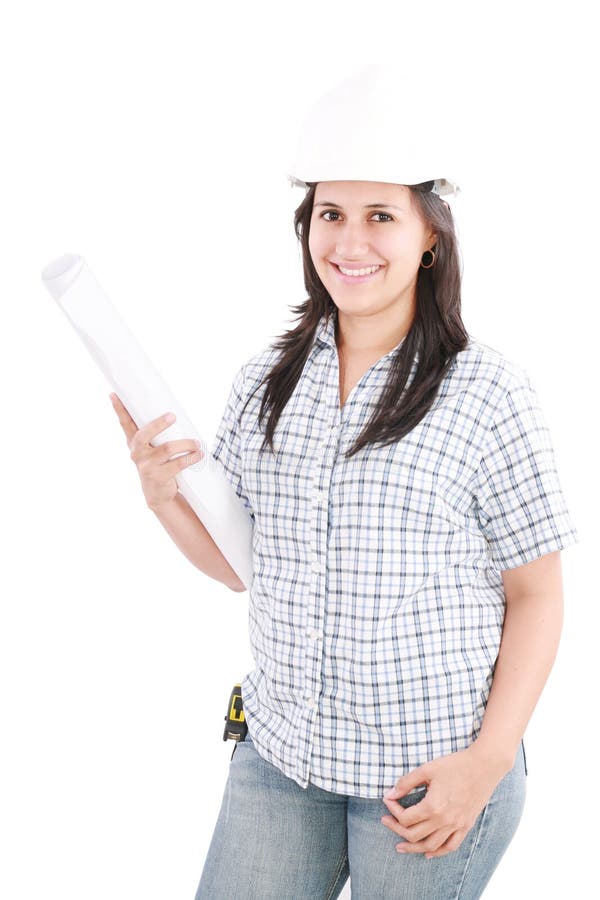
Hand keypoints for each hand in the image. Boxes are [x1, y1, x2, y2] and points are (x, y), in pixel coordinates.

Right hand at [109, 393, 203, 510]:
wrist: (158, 495)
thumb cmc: (158, 465)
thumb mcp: (152, 450)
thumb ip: (156, 435)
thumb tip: (172, 413)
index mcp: (134, 443)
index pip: (125, 424)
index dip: (119, 409)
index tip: (114, 394)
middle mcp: (136, 453)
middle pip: (144, 434)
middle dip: (158, 424)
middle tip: (173, 416)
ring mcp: (146, 465)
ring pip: (167, 448)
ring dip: (186, 444)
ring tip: (197, 443)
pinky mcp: (158, 476)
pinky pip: (178, 463)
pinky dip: (191, 458)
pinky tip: (199, 455)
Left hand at [380, 745, 507, 858]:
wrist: (484, 766)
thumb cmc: (454, 765)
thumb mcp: (427, 769)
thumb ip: (406, 782)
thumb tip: (390, 795)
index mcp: (433, 806)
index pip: (405, 818)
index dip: (393, 810)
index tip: (388, 800)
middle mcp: (444, 821)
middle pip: (414, 835)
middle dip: (396, 829)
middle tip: (386, 821)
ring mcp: (456, 826)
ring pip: (430, 846)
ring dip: (413, 848)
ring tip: (400, 846)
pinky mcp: (466, 826)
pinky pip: (450, 847)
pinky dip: (437, 852)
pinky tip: (428, 853)